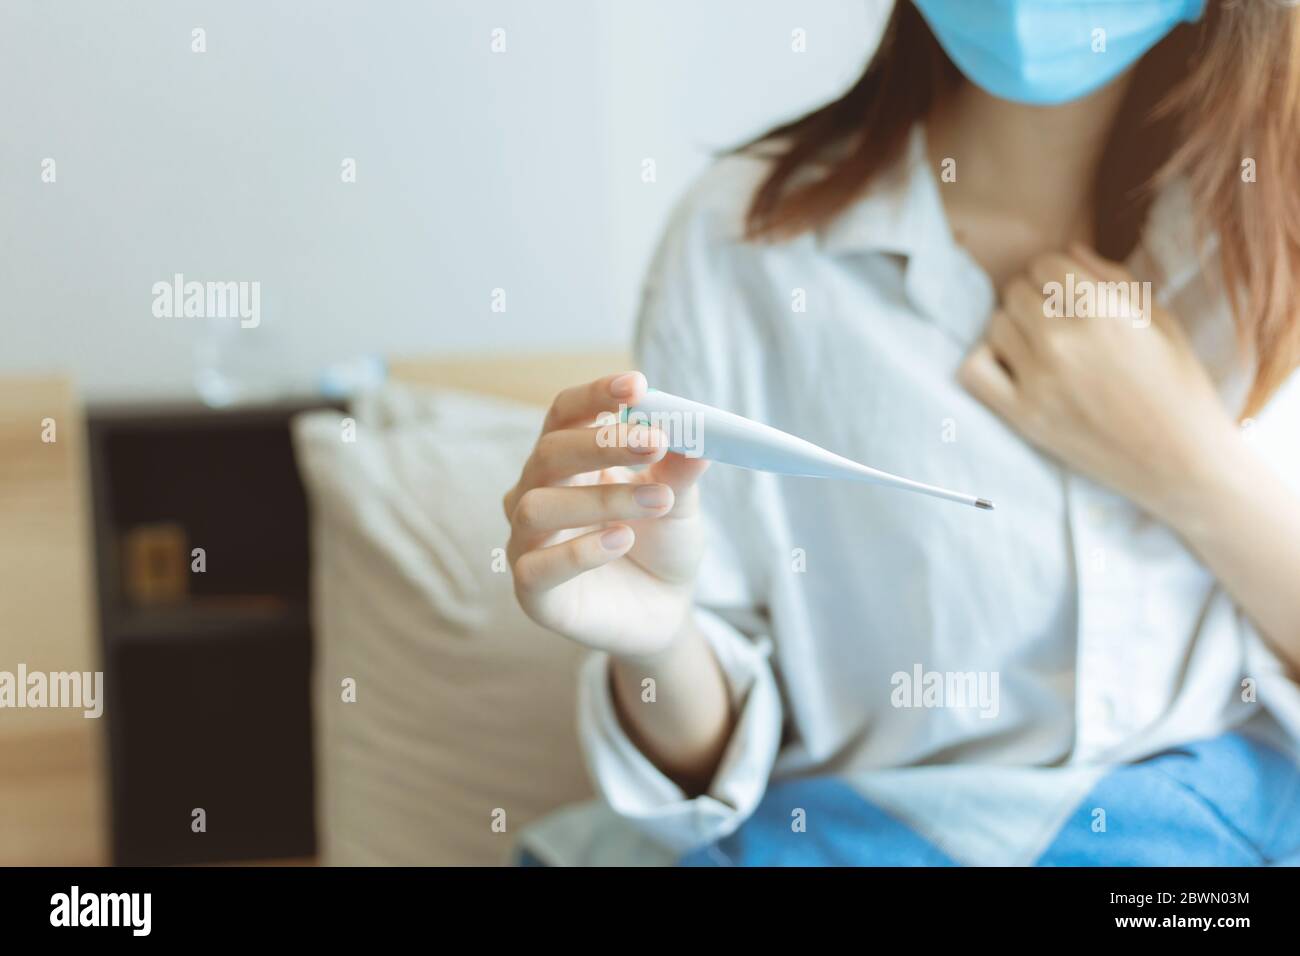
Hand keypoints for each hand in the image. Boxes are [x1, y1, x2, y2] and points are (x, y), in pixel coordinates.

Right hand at [503, 371, 709, 657]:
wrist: (664, 610)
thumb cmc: (662, 544)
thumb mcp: (680, 501)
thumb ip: (681, 469)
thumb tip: (699, 432)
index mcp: (568, 459)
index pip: (565, 413)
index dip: (595, 395)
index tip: (637, 385)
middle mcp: (536, 492)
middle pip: (549, 452)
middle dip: (602, 444)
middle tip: (656, 443)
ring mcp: (527, 542)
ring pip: (539, 507)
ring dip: (602, 498)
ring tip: (660, 500)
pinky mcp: (531, 592)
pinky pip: (537, 567)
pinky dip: (578, 551)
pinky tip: (619, 541)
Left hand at [958, 244, 1239, 525]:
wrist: (1182, 461)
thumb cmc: (1178, 387)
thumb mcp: (1160, 320)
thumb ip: (1111, 278)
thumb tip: (1068, 249)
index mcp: (1103, 310)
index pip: (1044, 263)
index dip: (1056, 275)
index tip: (1068, 294)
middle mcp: (1065, 340)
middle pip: (1015, 291)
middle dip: (1034, 299)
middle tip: (1055, 322)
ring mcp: (1039, 380)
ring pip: (995, 326)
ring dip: (1012, 330)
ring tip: (1040, 347)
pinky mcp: (1023, 416)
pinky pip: (973, 370)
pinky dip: (985, 362)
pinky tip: (1011, 367)